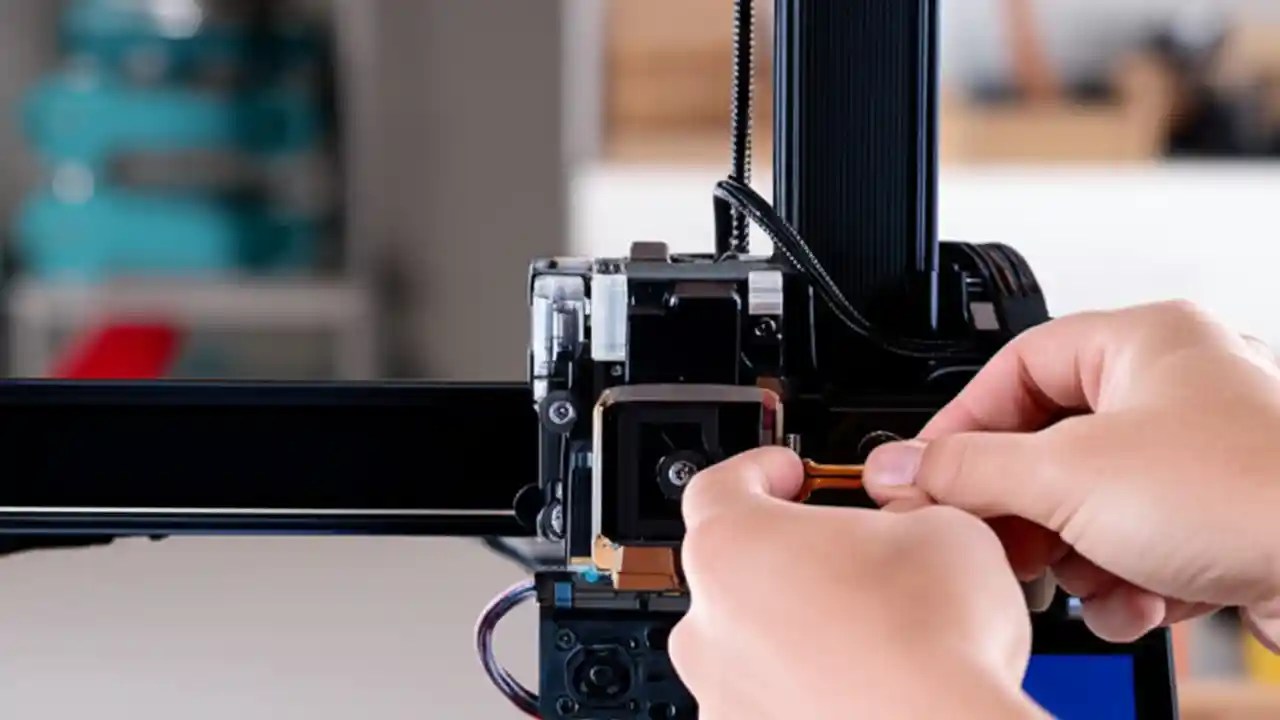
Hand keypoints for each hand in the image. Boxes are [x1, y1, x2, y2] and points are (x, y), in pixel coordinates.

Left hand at [670, 448, 1046, 718]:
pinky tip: (858, 683)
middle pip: (732, 570)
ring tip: (865, 633)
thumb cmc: (938, 642)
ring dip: (792, 629)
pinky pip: (764, 699)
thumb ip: (899, 508)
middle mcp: (708, 624)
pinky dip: (800, 687)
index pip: (718, 486)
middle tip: (848, 558)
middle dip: (786, 558)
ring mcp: (720, 692)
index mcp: (734, 545)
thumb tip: (900, 520)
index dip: (758, 472)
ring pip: (747, 642)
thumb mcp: (941, 524)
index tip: (789, 473)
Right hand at [863, 300, 1279, 646]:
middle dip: (1025, 505)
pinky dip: (1127, 578)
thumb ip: (968, 469)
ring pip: (1096, 499)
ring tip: (1080, 576)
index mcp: (1145, 341)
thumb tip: (901, 467)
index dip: (963, 423)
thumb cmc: (1248, 492)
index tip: (929, 474)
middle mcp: (1179, 387)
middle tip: (993, 538)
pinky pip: (1144, 539)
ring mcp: (1208, 454)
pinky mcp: (1230, 517)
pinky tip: (1133, 604)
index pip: (1016, 366)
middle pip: (1054, 442)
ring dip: (1077, 552)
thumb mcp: (1069, 476)